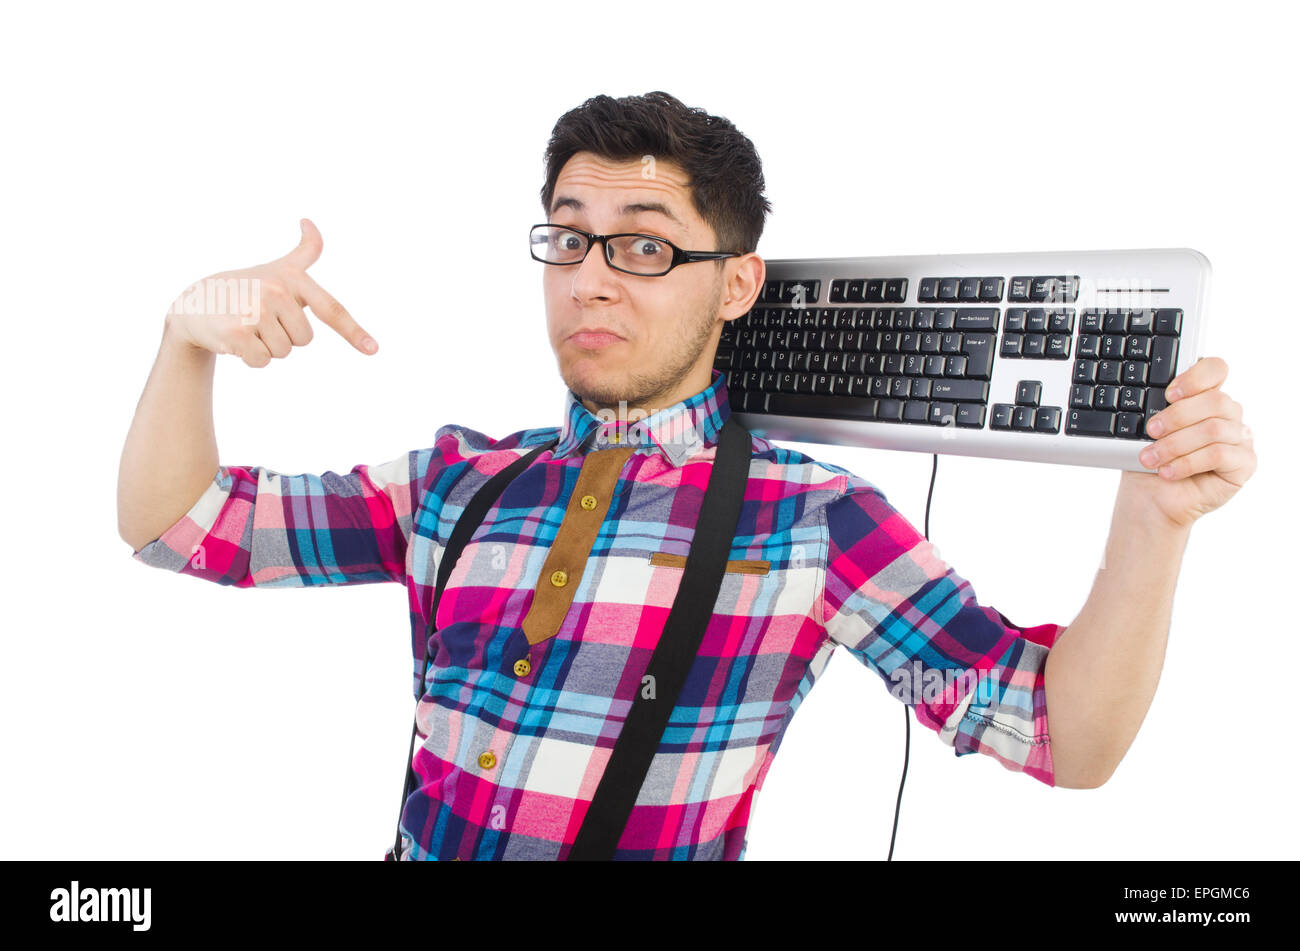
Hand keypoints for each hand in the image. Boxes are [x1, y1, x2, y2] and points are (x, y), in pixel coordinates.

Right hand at [163, 218, 376, 366]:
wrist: (194, 302)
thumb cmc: (243, 286)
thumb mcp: (275, 267)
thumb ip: (303, 252)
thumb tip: (309, 221)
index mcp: (292, 280)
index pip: (330, 308)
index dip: (353, 331)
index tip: (374, 350)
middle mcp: (276, 292)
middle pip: (303, 340)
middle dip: (284, 337)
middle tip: (260, 320)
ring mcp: (254, 311)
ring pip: (282, 353)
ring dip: (266, 348)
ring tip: (247, 326)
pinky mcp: (236, 333)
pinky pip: (262, 361)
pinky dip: (250, 358)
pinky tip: (235, 340)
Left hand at [1119, 356, 1255, 530]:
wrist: (1152, 499)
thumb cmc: (1152, 462)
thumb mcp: (1149, 431)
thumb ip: (1160, 410)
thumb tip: (1157, 400)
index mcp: (1205, 398)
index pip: (1216, 369)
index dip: (1195, 377)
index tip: (1168, 394)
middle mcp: (1227, 415)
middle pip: (1215, 400)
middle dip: (1176, 416)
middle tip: (1151, 431)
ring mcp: (1240, 438)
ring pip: (1213, 429)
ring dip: (1175, 444)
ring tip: (1151, 458)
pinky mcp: (1245, 463)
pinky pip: (1219, 455)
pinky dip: (1187, 462)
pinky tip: (1168, 471)